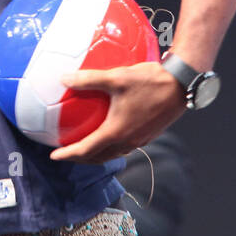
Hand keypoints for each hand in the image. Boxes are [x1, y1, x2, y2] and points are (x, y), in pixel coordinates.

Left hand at [48, 61, 187, 164]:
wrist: (181, 85)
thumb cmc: (149, 81)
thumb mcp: (116, 77)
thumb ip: (88, 79)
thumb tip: (64, 78)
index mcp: (116, 132)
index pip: (86, 150)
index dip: (68, 155)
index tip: (54, 156)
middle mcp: (128, 141)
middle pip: (98, 158)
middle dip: (80, 159)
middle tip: (65, 153)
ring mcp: (139, 140)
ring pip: (112, 154)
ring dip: (95, 154)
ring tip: (83, 146)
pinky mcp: (148, 135)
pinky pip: (123, 147)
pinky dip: (109, 147)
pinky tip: (107, 133)